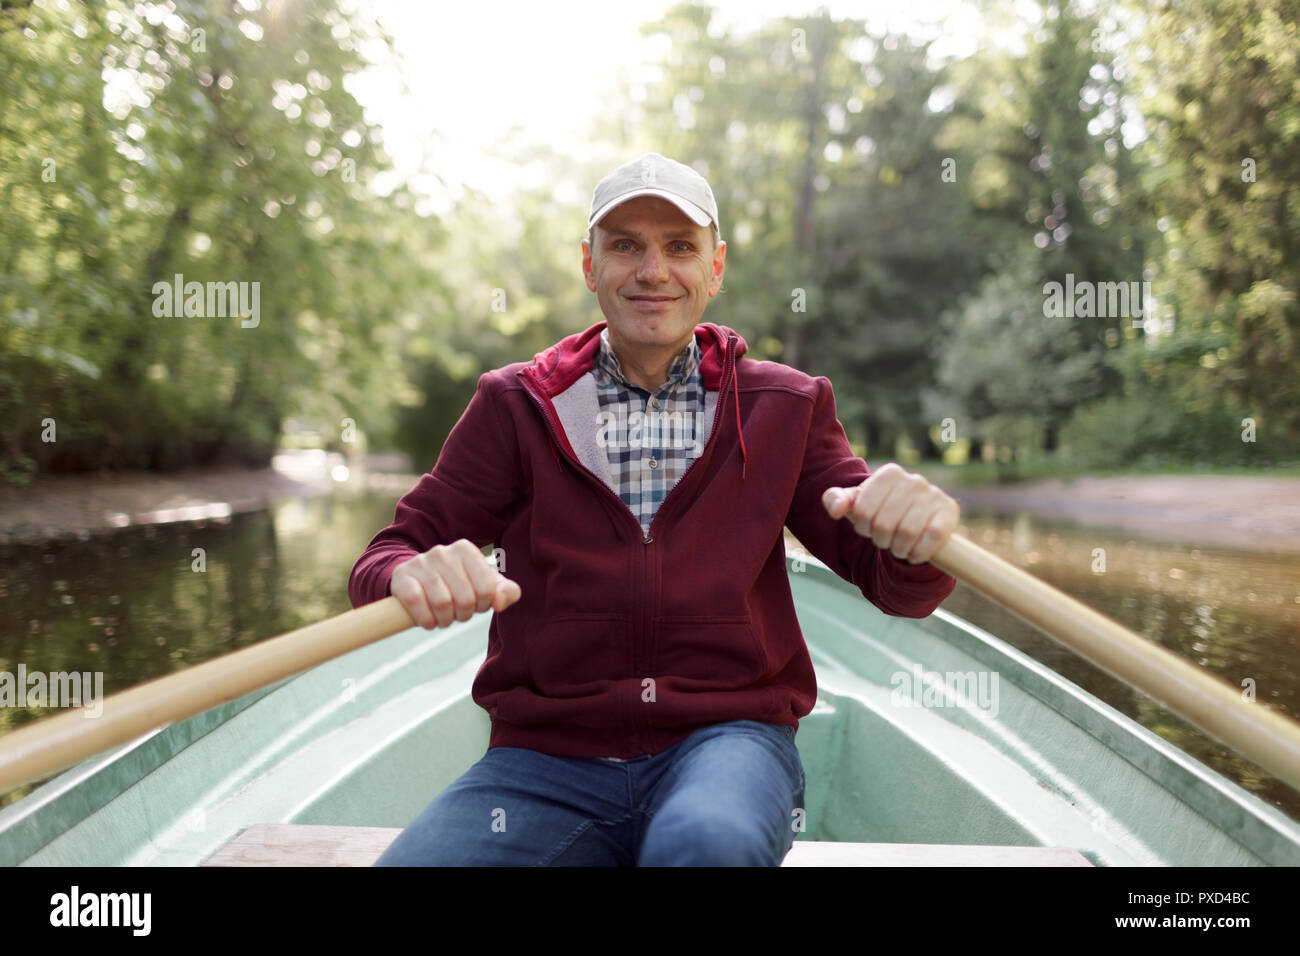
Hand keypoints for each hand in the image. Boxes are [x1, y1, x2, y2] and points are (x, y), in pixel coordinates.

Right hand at [389, 539, 521, 628]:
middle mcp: (443, 552)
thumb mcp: (485, 585)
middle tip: (457, 613)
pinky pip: (416, 603)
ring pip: (442, 603)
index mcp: (466, 550)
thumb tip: (500, 602)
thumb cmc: (457, 585)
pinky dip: (425, 620)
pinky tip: (428, 620)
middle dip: (464, 615)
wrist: (415, 578)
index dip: (482, 605)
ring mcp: (420, 563)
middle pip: (465, 599)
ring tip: (443, 617)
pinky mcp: (402, 577)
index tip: (475, 604)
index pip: (486, 590)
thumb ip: (506, 592)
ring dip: (445, 620)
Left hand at [821, 463, 959, 564]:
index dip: (862, 527)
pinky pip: (932, 538)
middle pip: (884, 524)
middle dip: (880, 540)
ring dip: (899, 548)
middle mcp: (913, 480)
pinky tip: (915, 552)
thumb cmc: (880, 511)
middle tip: (884, 540)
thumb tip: (835, 509)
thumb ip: (836, 501)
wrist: (913, 520)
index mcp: (888, 474)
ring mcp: (933, 494)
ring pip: (907, 533)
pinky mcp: (949, 511)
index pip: (863, 510)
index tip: (867, 528)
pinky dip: (919, 552)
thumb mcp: (855, 504)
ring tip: (898, 547)